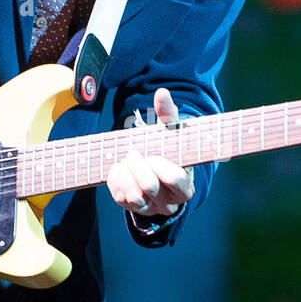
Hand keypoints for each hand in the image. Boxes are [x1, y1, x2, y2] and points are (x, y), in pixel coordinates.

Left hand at [107, 88, 194, 219]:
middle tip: (133, 152)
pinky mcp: (133, 208)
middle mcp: (170, 201)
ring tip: (126, 160)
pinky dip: (115, 180)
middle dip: (137, 166)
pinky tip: (118, 167)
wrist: (158, 171)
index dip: (159, 164)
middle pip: (150, 186)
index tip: (152, 153)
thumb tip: (162, 93)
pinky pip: (119, 198)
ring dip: (125, 174)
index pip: (175, 178)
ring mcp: (151, 207)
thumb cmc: (169, 150)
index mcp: (185, 185)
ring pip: (133, 197)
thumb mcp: (172, 133)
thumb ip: (168, 113)